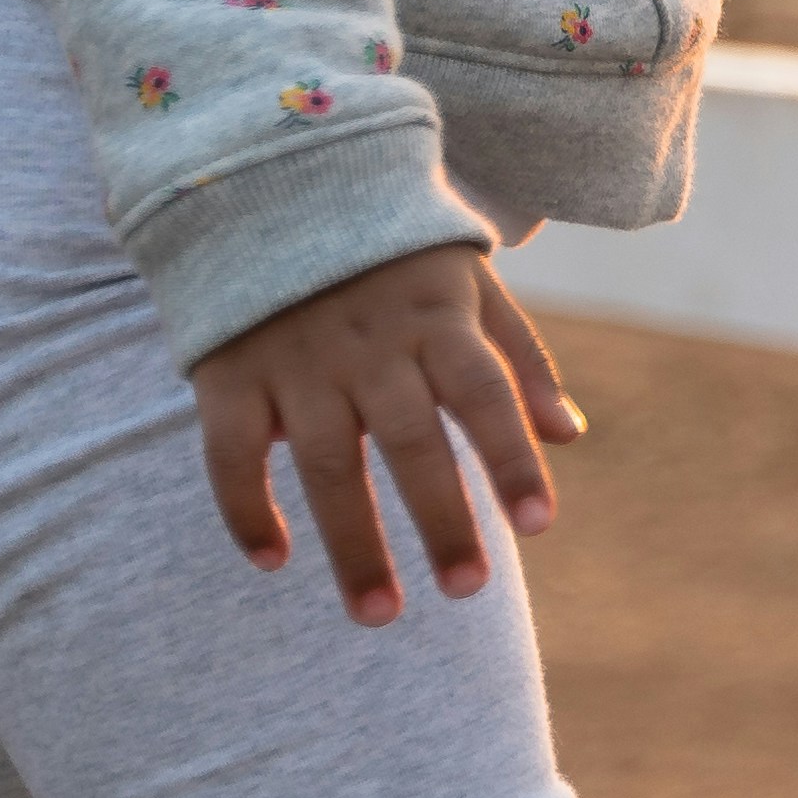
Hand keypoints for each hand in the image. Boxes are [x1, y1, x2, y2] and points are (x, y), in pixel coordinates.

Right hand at [192, 244, 583, 624]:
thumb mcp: (470, 285)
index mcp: (437, 321)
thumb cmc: (390, 255)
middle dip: (441, 520)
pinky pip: (231, 451)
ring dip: (352, 543)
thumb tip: (568, 435)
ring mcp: (295, 360)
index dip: (512, 459)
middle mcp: (369, 345)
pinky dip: (246, 508)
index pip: (485, 395)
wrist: (267, 184)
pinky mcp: (228, 371)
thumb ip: (520, 360)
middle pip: (412, 442)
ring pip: (326, 463)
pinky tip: (274, 560)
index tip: (540, 526)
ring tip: (379, 613)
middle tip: (467, 592)